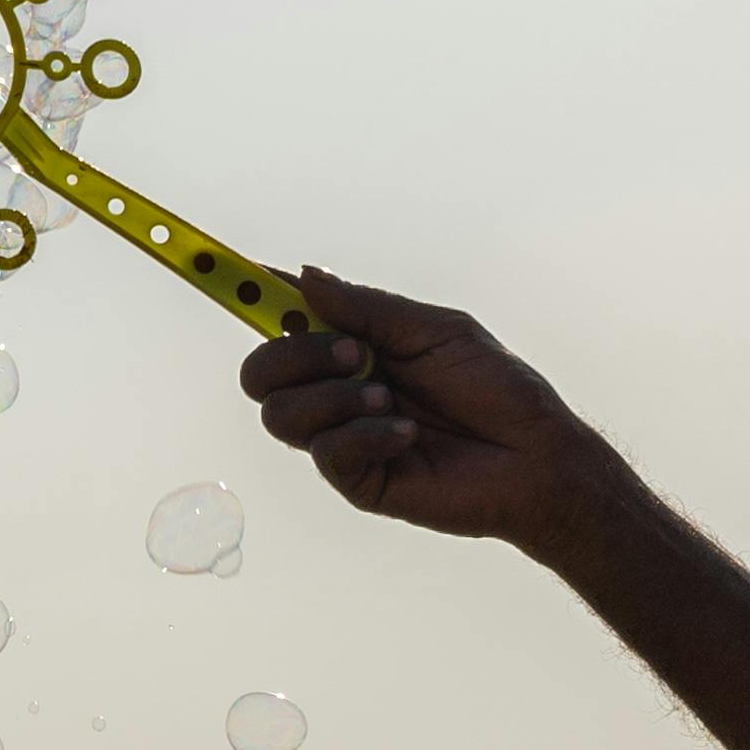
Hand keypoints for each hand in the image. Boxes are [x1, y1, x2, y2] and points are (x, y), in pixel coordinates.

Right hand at [236, 268, 627, 560]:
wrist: (534, 455)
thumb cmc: (495, 387)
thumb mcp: (431, 330)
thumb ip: (364, 308)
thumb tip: (301, 275)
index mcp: (350, 344)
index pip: (281, 317)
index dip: (243, 290)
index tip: (214, 267)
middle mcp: (336, 391)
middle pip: (259, 372)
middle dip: (295, 355)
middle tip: (355, 353)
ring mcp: (342, 438)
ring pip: (280, 415)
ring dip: (334, 397)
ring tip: (390, 399)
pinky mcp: (357, 481)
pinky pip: (326, 452)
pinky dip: (367, 434)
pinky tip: (407, 434)